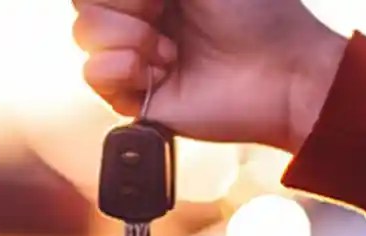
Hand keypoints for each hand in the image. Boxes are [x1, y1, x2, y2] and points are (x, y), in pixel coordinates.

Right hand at [73, 0, 347, 151]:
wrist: (281, 76)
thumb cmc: (259, 16)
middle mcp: (141, 15)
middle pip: (85, 2)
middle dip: (126, 5)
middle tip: (167, 15)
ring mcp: (135, 55)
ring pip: (84, 34)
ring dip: (131, 38)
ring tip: (172, 53)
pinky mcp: (134, 97)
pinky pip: (92, 75)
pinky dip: (124, 70)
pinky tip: (161, 75)